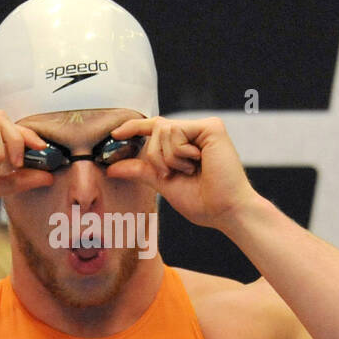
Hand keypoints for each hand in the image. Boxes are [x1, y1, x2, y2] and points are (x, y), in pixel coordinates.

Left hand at [106, 116, 257, 229]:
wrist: (226, 211)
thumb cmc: (203, 202)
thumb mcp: (164, 183)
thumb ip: (141, 171)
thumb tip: (112, 168)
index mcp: (187, 143)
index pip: (156, 128)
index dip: (134, 128)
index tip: (115, 134)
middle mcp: (196, 131)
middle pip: (156, 128)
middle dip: (155, 156)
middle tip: (172, 174)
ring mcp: (204, 128)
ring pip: (163, 130)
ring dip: (169, 158)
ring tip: (190, 171)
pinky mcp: (211, 127)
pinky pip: (176, 131)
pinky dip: (179, 153)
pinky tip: (197, 163)